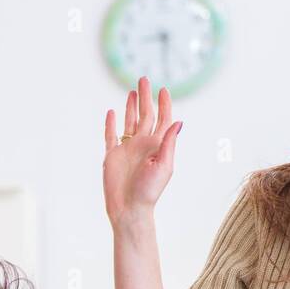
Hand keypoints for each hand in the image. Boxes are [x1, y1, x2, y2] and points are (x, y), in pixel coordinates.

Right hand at [103, 76, 182, 227]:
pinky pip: (111, 136)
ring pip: (129, 122)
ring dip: (130, 107)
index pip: (162, 119)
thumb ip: (169, 143)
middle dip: (145, 98)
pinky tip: (112, 112)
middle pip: (145, 115)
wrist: (129, 209)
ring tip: (131, 92)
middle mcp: (143, 144)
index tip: (163, 90)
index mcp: (157, 146)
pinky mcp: (112, 156)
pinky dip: (111, 124)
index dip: (164, 104)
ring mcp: (127, 149)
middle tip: (144, 79)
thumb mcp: (164, 166)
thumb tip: (178, 121)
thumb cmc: (149, 191)